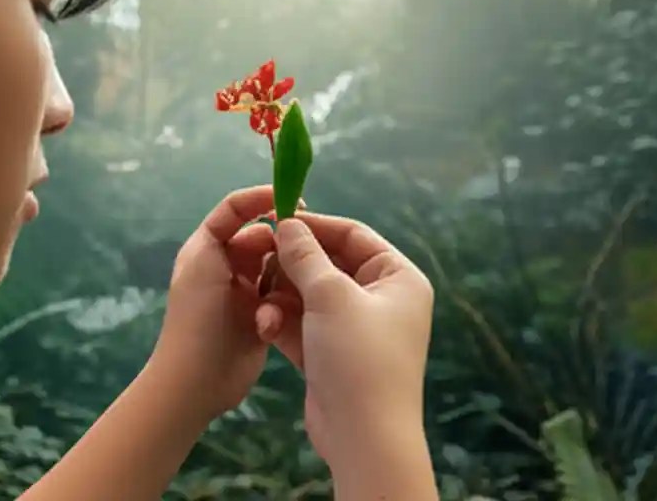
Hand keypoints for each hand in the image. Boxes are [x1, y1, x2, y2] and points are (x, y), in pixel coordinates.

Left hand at [147, 185, 280, 420]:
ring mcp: (246, 293)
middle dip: (281, 247)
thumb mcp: (205, 262)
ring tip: (279, 300)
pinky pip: (284, 299)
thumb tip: (266, 221)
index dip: (262, 199)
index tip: (295, 201)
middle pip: (265, 239)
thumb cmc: (197, 317)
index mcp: (208, 248)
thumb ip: (228, 232)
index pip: (236, 210)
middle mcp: (227, 266)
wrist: (196, 380)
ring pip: (279, 270)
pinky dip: (281, 308)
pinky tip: (272, 324)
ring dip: (281, 284)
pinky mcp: (263, 318)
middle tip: (303, 255)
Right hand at [263, 215, 435, 481]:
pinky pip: (303, 324)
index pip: (354, 235)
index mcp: (398, 278)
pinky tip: (264, 325)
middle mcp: (382, 299)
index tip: (276, 219)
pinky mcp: (333, 353)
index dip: (315, 225)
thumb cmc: (359, 358)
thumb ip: (306, 255)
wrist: (363, 437)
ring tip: (262, 301)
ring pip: (310, 295)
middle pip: (329, 264)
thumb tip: (288, 224)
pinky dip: (283, 322)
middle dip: (292, 264)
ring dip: (282, 296)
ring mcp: (356, 328)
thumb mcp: (330, 296)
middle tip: (258, 256)